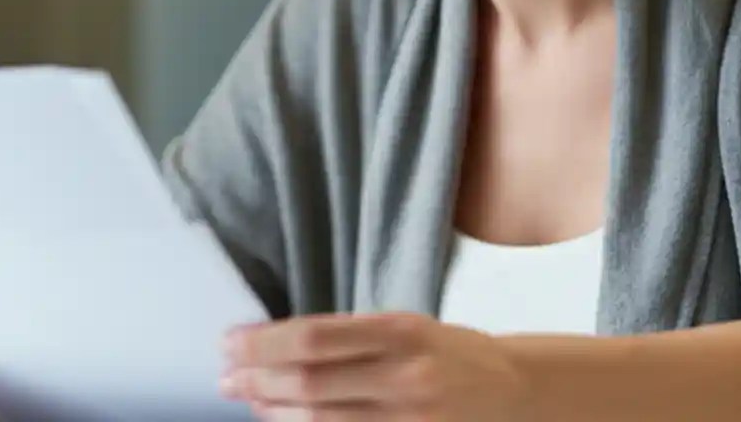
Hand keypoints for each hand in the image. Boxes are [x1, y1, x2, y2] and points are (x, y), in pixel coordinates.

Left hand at [220, 312, 533, 420]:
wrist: (514, 393)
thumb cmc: (451, 354)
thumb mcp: (408, 328)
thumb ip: (351, 338)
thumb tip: (277, 347)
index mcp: (402, 333)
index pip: (316, 338)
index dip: (264, 343)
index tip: (231, 342)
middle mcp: (405, 377)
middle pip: (310, 383)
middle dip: (258, 380)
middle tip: (226, 377)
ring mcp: (409, 421)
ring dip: (273, 412)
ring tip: (247, 400)